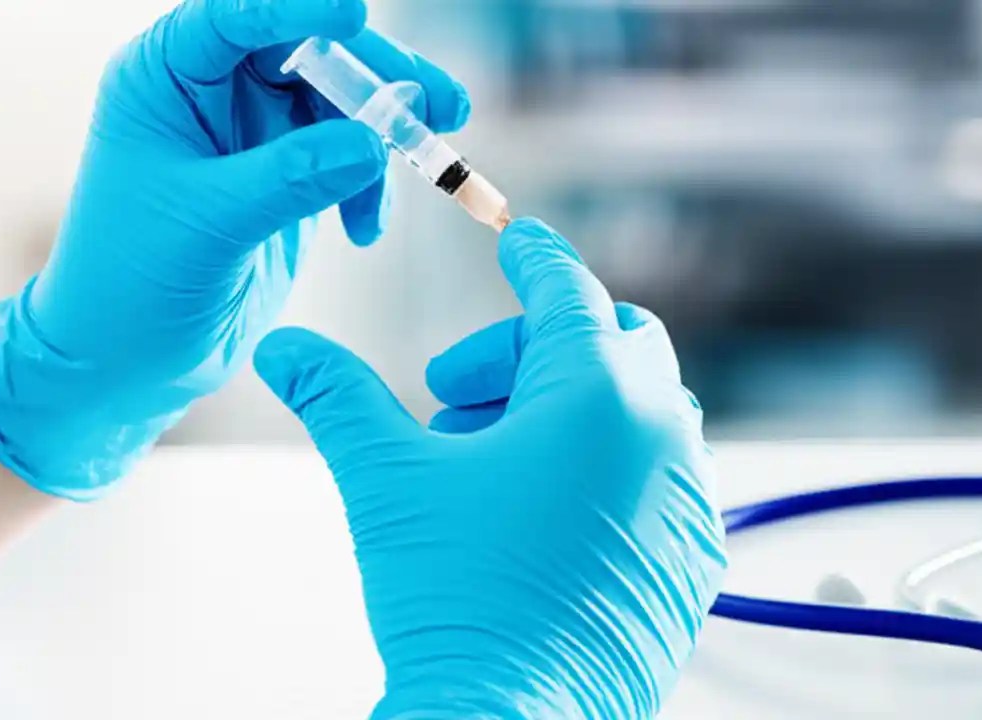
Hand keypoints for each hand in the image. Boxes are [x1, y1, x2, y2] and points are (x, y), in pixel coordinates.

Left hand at [0, 0, 468, 498]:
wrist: (130, 358)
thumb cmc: (133, 282)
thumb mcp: (211, 224)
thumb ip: (290, 178)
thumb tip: (372, 143)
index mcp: (167, 76)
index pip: (236, 17)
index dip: (299, 9)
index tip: (354, 14)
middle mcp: (214, 91)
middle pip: (313, 50)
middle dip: (379, 77)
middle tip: (439, 105)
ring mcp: (256, 134)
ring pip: (344, 104)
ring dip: (386, 139)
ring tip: (417, 174)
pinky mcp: (289, 178)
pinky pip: (352, 158)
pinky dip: (373, 187)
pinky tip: (363, 230)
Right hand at [256, 219, 726, 718]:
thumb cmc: (457, 601)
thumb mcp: (387, 481)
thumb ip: (339, 397)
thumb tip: (287, 349)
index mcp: (597, 394)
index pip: (568, 289)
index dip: (532, 260)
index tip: (517, 243)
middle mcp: (662, 434)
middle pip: (611, 343)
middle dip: (530, 352)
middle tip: (456, 401)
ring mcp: (689, 497)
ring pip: (640, 409)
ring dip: (568, 410)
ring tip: (489, 465)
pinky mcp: (694, 553)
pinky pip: (662, 476)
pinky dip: (609, 466)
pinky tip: (543, 509)